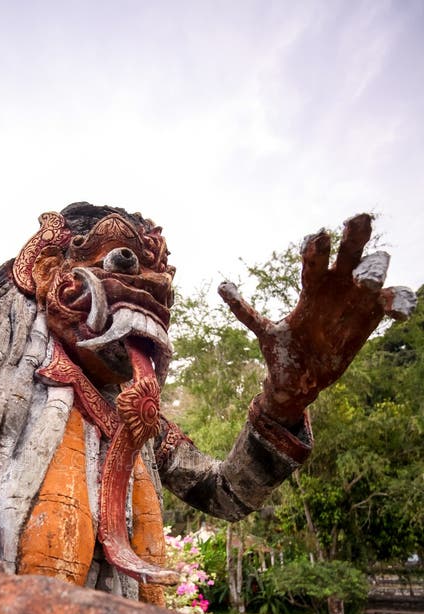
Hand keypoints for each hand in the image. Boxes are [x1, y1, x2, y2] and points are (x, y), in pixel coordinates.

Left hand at [218, 214, 416, 424]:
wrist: (300, 381)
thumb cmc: (282, 354)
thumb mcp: (264, 332)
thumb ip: (244, 310)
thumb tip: (220, 285)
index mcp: (312, 286)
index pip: (316, 258)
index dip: (317, 247)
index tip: (318, 238)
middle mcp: (336, 287)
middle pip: (350, 251)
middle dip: (354, 237)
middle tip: (355, 223)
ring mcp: (356, 300)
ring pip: (373, 271)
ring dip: (372, 271)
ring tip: (366, 283)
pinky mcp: (372, 317)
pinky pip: (393, 302)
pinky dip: (401, 302)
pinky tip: (399, 311)